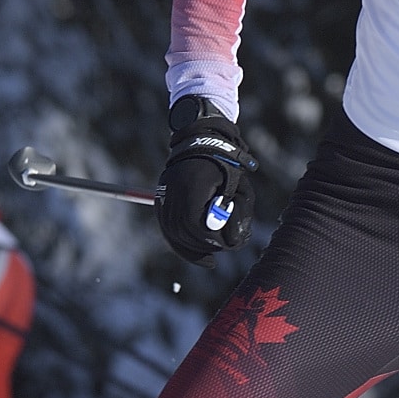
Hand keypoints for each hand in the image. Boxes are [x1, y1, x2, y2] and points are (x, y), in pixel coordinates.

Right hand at [155, 96, 258, 267]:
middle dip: (203, 246)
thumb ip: (236, 212)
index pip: (197, 227)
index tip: (227, 246)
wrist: (200, 142)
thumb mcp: (237, 186)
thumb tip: (234, 241)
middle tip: (218, 253)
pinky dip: (179, 241)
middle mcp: (172, 196)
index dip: (213, 241)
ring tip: (207, 256)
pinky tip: (194, 251)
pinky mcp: (161, 201)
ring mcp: (164, 198)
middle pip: (183, 234)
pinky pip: (167, 227)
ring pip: (172, 234)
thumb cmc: (224, 164)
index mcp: (191, 191)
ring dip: (190, 247)